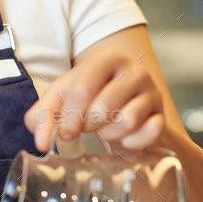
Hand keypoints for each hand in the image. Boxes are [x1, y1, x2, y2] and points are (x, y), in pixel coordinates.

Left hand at [25, 48, 164, 152]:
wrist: (122, 104)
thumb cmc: (88, 98)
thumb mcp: (60, 99)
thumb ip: (43, 116)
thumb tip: (40, 141)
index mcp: (104, 58)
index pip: (82, 89)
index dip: (70, 117)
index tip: (65, 132)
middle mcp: (133, 70)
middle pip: (103, 108)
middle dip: (89, 125)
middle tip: (87, 125)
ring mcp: (151, 91)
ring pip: (126, 122)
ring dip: (109, 133)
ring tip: (105, 127)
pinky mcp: (161, 115)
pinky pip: (146, 134)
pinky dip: (130, 143)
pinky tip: (124, 136)